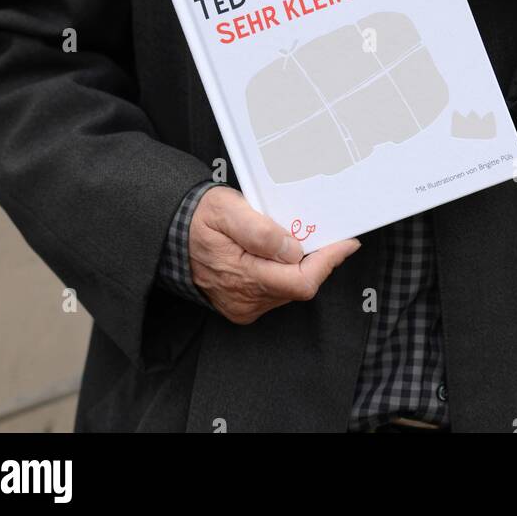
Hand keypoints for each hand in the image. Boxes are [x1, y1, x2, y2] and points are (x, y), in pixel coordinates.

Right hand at [189, 186, 360, 324]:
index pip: (301, 280)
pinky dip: (285, 272)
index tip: (346, 243)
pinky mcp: (242, 305)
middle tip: (324, 233)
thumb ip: (260, 231)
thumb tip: (293, 248)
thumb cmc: (199, 218)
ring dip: (300, 265)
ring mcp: (244, 305)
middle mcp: (246, 299)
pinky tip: (281, 253)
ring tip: (296, 238)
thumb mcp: (227, 210)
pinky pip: (275, 291)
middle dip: (317, 259)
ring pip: (289, 289)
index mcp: (244, 276)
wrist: (169, 235)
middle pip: (299, 285)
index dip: (329, 262)